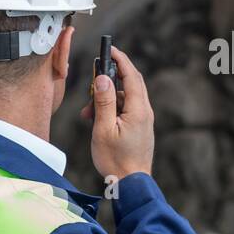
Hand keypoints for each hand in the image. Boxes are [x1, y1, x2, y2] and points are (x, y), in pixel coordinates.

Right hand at [82, 46, 153, 179]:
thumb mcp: (103, 128)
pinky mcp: (139, 128)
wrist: (131, 183)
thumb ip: (104, 101)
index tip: (110, 49)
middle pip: (131, 84)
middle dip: (111, 79)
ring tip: (88, 112)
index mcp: (138, 109)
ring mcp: (143, 120)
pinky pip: (125, 110)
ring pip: (125, 98)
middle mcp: (144, 112)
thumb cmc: (116, 160)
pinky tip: (96, 120)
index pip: (132, 75)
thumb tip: (102, 78)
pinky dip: (111, 110)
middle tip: (94, 78)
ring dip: (106, 99)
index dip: (120, 60)